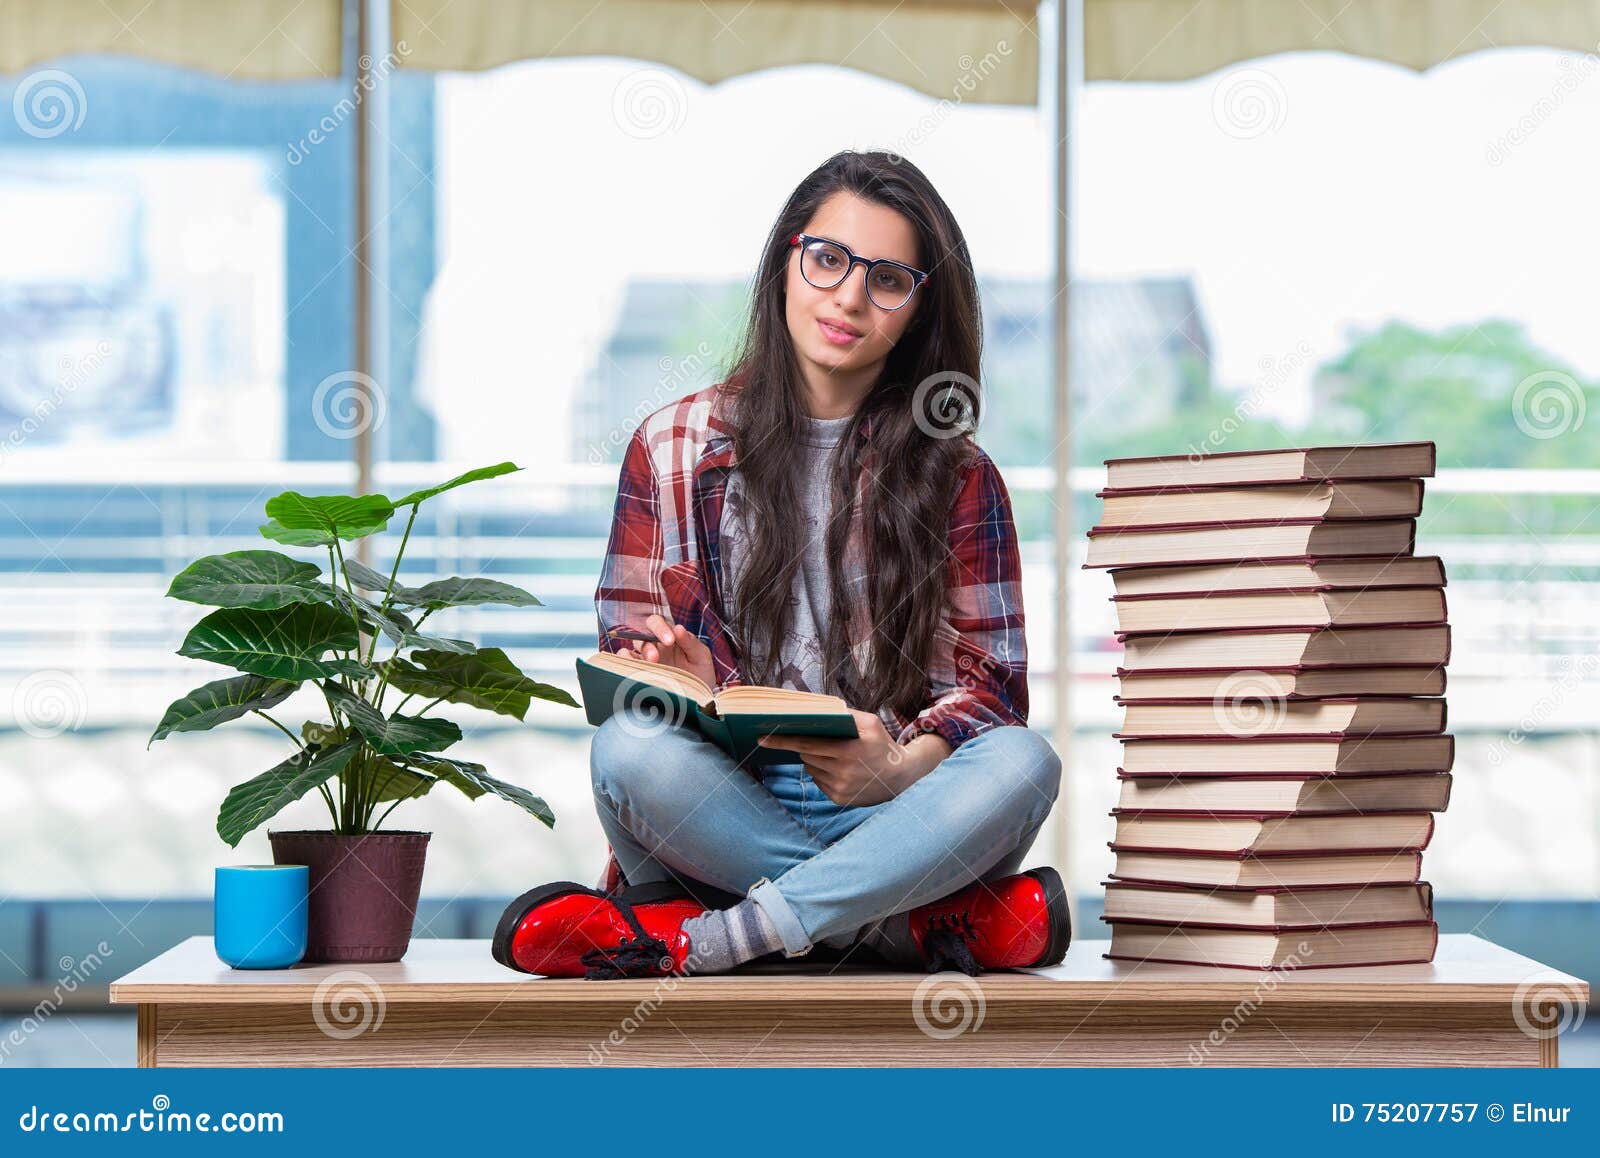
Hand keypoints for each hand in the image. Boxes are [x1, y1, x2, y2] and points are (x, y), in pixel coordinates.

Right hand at [628, 612, 715, 688]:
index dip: (660, 628)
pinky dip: (623, 666)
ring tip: (644, 668)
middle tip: (655, 658)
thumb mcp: (701, 656)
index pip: (657, 623)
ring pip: (629, 651)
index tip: (670, 641)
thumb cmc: (700, 674)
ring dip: (632, 657)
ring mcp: (644, 661)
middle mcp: (653, 647)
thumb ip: (691, 642)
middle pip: (640, 636)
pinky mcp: (638, 675)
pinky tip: (630, 672)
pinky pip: (624, 667)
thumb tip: (678, 628)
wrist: (699, 698)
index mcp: (668, 636)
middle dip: (647, 646)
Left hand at [757, 710, 950, 805]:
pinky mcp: (839, 799)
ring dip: (813, 760)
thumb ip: (845, 714)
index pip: (807, 744)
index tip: (761, 737)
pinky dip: (821, 773)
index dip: (783, 740)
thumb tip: (817, 710)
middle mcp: (843, 771)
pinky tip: (837, 769)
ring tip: (834, 755)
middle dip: (800, 747)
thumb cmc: (883, 744)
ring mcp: (840, 788)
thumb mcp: (870, 723)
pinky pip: (818, 781)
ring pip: (811, 769)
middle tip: (797, 740)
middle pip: (806, 756)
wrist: (902, 778)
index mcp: (849, 750)